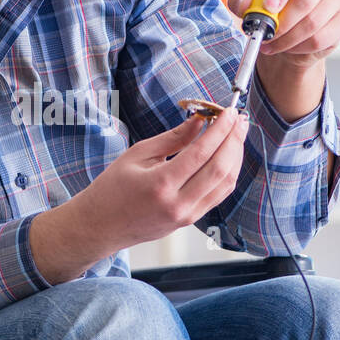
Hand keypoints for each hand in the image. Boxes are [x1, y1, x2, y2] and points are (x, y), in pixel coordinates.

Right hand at [71, 106, 249, 253]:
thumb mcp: (137, 155)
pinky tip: (227, 156)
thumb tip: (200, 122)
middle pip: (220, 168)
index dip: (220, 130)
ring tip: (236, 134)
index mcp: (160, 184)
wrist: (100, 227)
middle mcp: (178, 204)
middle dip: (234, 140)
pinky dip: (227, 173)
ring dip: (235, 156)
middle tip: (239, 119)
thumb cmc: (111, 189)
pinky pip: (218, 195)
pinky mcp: (190, 221)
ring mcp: (186, 216)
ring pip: (225, 184)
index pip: (202, 152)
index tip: (228, 112)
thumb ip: (172, 138)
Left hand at [226, 0, 339, 71]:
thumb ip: (242, 0)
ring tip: (273, 43)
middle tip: (266, 33)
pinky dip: (300, 47)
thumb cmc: (276, 9)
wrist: (295, 31)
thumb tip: (244, 3)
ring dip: (287, 39)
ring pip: (312, 23)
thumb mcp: (254, 3)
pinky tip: (289, 47)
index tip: (268, 6)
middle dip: (282, 22)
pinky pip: (320, 39)